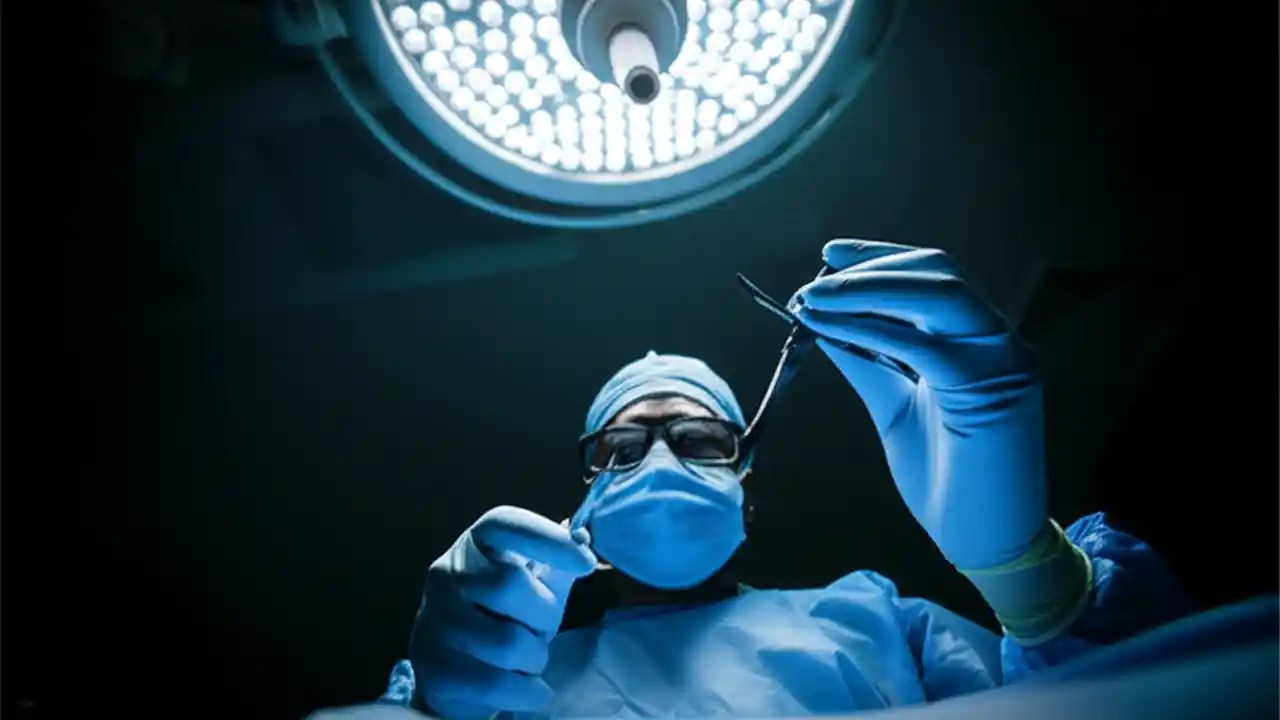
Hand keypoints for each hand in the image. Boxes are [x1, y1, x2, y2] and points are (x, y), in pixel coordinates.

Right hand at [410, 506, 596, 718]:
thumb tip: (582, 539)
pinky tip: (528, 689)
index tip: (585, 562)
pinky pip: (497, 684)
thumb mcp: (530, 585)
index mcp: (475, 545)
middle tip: (541, 629)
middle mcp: (447, 575)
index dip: (547, 539)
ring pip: (507, 642)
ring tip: (529, 660)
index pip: (505, 525)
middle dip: (544, 614)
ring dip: (535, 658)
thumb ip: (556, 565)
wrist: (448, 667)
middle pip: (510, 584)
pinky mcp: (435, 669)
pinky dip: (527, 692)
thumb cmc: (500, 615)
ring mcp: (436, 622)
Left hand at [790, 240, 1046, 569]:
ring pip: (939, 291)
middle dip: (869, 269)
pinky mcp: (997, 389)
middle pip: (938, 271)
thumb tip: (822, 321)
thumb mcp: (896, 408)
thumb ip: (868, 361)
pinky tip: (830, 329)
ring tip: (813, 300)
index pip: (935, 274)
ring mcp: (1004, 360)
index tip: (829, 254)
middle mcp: (999, 341)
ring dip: (867, 289)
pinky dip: (870, 328)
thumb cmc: (947, 482)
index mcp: (978, 342)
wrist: (987, 544)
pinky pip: (926, 343)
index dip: (880, 258)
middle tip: (812, 282)